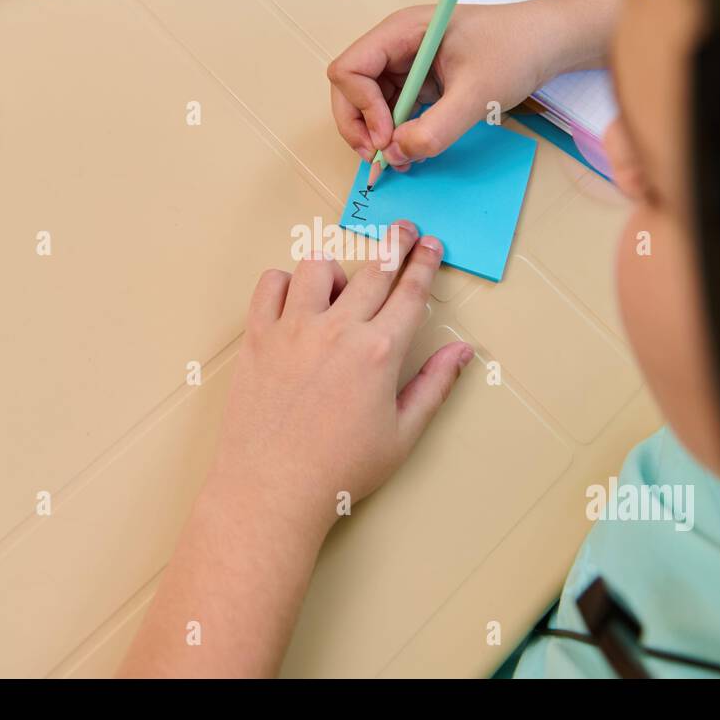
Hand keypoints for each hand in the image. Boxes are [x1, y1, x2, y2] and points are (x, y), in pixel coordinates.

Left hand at [120, 222, 472, 676]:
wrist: (272, 488)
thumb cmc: (340, 470)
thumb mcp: (403, 434)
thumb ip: (434, 386)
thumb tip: (462, 351)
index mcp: (379, 352)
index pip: (410, 292)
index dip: (424, 263)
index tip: (430, 244)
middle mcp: (337, 330)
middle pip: (373, 270)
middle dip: (394, 244)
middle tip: (403, 230)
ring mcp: (293, 329)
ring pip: (317, 268)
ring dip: (336, 269)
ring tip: (341, 285)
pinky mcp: (257, 338)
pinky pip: (269, 286)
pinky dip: (284, 283)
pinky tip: (294, 298)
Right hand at [326, 0, 624, 168]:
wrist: (548, 42)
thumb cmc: (517, 50)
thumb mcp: (478, 94)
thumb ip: (437, 128)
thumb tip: (400, 154)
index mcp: (401, 32)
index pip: (349, 69)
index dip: (360, 108)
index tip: (387, 137)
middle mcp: (396, 45)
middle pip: (350, 88)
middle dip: (360, 126)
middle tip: (381, 159)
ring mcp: (406, 64)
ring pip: (367, 103)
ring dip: (376, 135)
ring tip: (400, 159)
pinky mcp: (420, 82)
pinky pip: (392, 110)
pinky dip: (395, 134)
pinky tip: (412, 149)